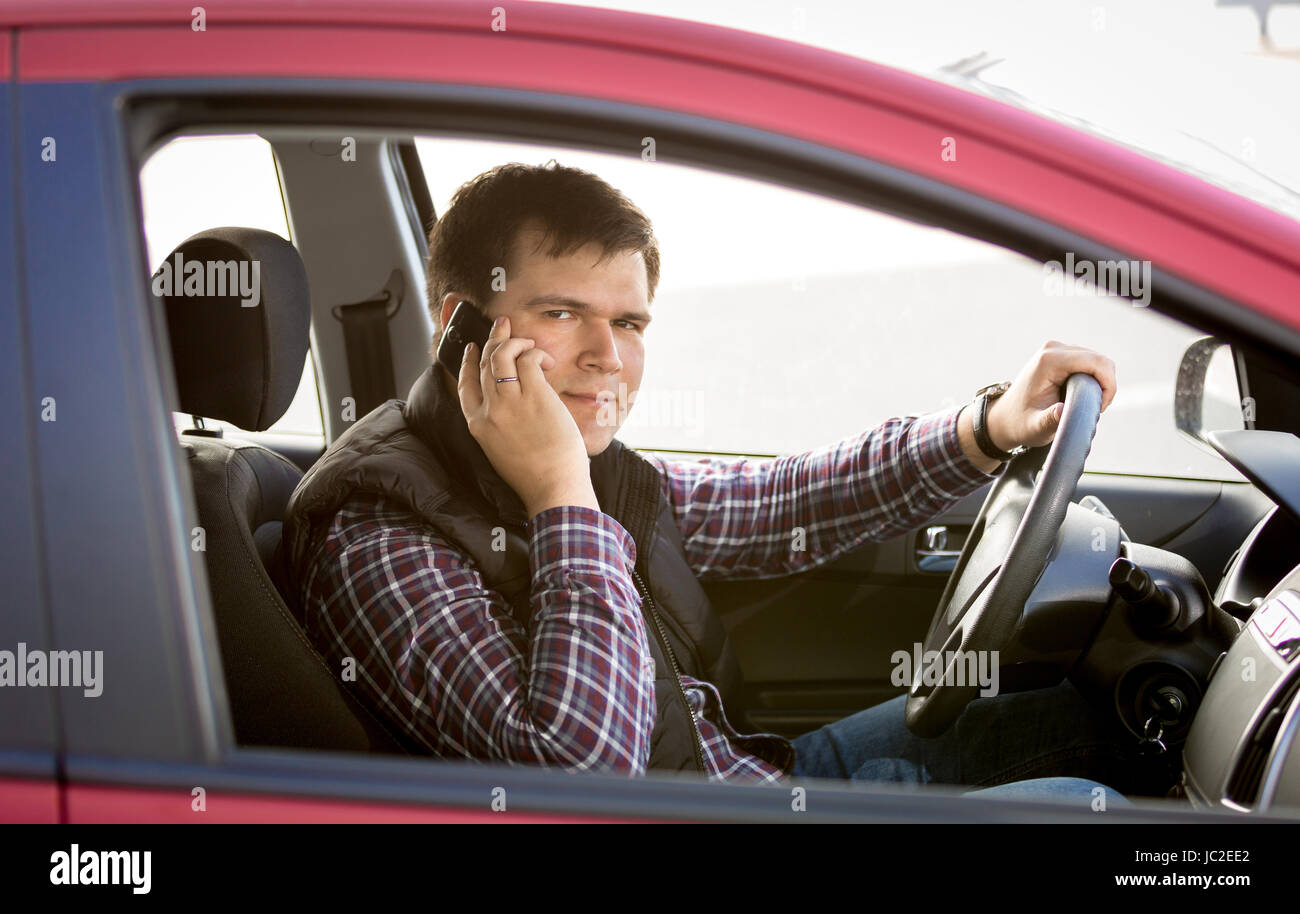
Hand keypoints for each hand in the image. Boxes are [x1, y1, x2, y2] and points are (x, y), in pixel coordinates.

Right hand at [457, 315, 598, 516]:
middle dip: (493, 340)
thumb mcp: (504, 450)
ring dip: (513, 340)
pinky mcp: (534, 396)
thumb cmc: (537, 474)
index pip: (465, 385)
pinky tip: (546, 361)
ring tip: (527, 341)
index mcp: (478, 426)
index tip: (474, 348)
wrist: (553, 489)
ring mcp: (510, 402)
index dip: (468, 362)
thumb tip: (515, 400)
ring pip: (501, 355)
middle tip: (503, 326)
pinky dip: (535, 353)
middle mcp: (489, 411)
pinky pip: (528, 359)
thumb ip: (502, 425)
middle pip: (484, 364)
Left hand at [986, 340, 1117, 450]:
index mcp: (1048, 361)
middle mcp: (1054, 349)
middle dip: (1105, 386)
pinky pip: (1090, 363)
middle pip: (1100, 360)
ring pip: (1098, 361)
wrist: (1006, 417)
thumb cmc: (1021, 423)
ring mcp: (1057, 349)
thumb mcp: (1036, 427)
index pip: (1096, 363)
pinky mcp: (1061, 354)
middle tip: (1093, 410)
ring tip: (1086, 405)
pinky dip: (1093, 380)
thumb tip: (1063, 411)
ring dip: (1100, 383)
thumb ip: (1050, 420)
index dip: (1107, 385)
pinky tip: (1081, 397)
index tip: (1099, 408)